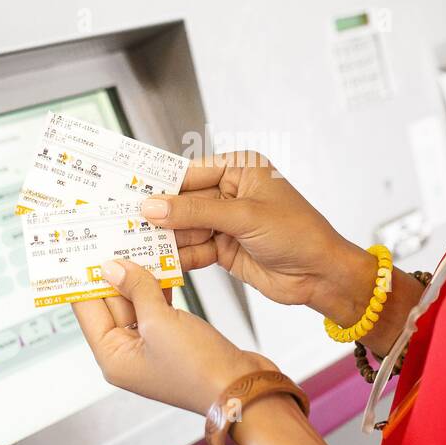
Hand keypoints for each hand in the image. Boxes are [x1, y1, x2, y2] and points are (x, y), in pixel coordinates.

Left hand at [71, 257, 276, 415]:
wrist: (242, 386)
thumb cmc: (200, 370)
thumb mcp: (160, 322)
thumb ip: (136, 290)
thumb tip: (113, 268)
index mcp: (113, 358)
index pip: (88, 310)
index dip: (84, 279)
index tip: (82, 251)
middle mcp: (128, 354)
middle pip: (111, 304)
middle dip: (112, 272)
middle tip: (111, 240)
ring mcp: (151, 347)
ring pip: (136, 303)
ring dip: (138, 277)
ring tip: (135, 244)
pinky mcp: (171, 340)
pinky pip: (157, 308)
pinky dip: (158, 288)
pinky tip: (160, 264)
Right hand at [139, 151, 377, 322]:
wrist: (322, 275)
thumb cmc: (299, 234)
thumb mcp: (244, 217)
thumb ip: (197, 212)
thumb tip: (154, 206)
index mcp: (240, 169)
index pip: (190, 172)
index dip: (160, 184)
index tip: (129, 191)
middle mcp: (230, 193)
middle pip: (183, 202)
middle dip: (158, 214)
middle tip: (123, 221)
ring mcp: (226, 222)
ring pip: (184, 228)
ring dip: (163, 238)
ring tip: (132, 243)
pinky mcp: (223, 249)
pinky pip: (192, 249)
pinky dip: (177, 257)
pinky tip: (156, 261)